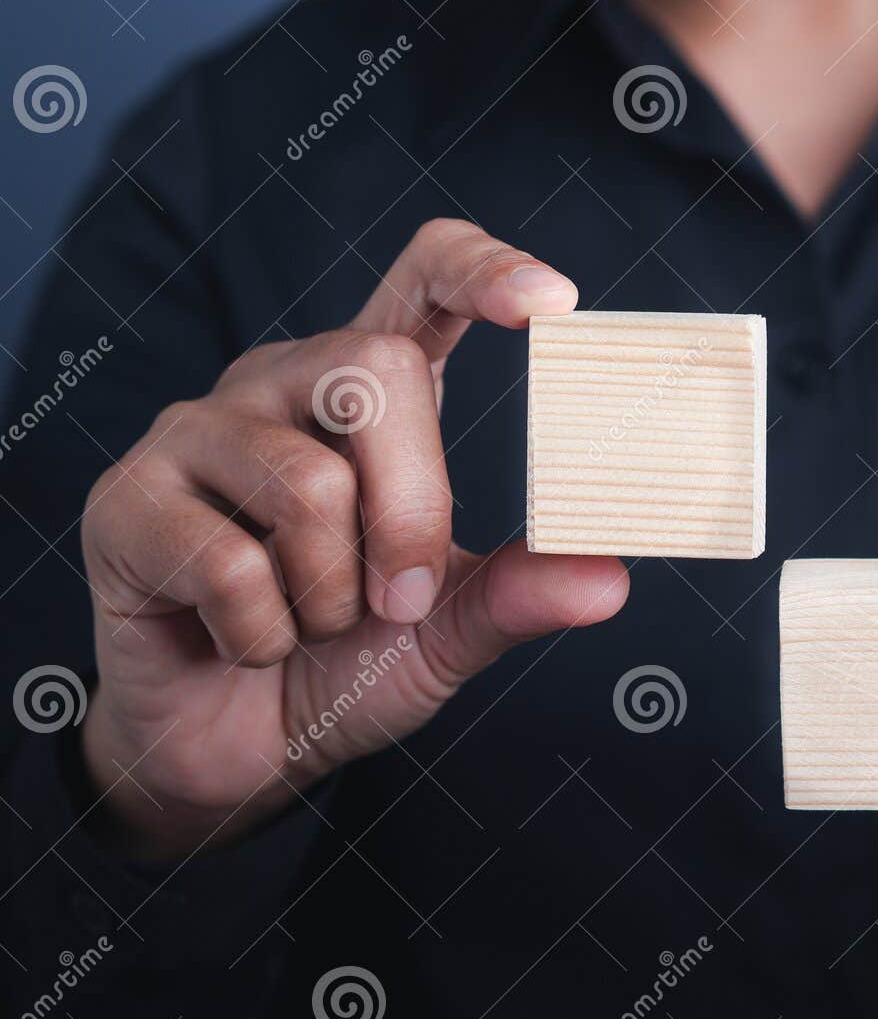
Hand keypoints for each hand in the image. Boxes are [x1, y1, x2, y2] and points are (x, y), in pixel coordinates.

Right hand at [81, 219, 627, 860]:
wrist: (240, 748)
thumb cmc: (346, 661)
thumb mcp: (448, 629)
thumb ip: (518, 593)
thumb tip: (608, 579)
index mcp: (371, 394)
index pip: (423, 279)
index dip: (484, 271)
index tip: (552, 303)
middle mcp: (283, 386)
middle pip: (377, 370)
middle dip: (413, 512)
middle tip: (398, 602)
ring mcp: (196, 434)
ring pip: (308, 482)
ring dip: (330, 597)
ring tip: (307, 624)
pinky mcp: (127, 502)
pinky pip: (227, 561)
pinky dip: (262, 635)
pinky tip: (243, 641)